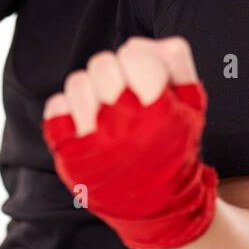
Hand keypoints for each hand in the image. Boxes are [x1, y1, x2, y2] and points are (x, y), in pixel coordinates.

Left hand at [40, 36, 218, 248]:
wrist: (156, 206)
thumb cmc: (174, 147)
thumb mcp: (192, 105)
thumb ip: (176, 61)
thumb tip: (139, 42)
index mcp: (160, 112)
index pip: (135, 54)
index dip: (140, 60)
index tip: (145, 77)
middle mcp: (125, 127)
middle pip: (102, 64)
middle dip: (115, 72)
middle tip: (124, 93)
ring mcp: (94, 143)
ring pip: (77, 83)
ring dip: (91, 89)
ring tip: (104, 108)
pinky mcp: (70, 155)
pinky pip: (56, 107)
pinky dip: (67, 109)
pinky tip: (84, 121)